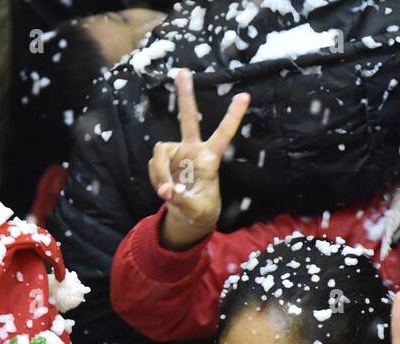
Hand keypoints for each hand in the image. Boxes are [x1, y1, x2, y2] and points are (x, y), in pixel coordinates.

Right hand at [150, 69, 249, 250]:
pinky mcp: (165, 161)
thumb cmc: (201, 210)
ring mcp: (177, 154)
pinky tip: (164, 190)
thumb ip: (182, 200)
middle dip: (185, 96)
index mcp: (210, 159)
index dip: (232, 117)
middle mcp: (193, 150)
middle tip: (183, 71)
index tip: (244, 96)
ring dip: (159, 171)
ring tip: (166, 191)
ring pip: (161, 151)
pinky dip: (156, 178)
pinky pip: (154, 165)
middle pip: (188, 119)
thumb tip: (166, 190)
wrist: (189, 215)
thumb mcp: (197, 211)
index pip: (223, 135)